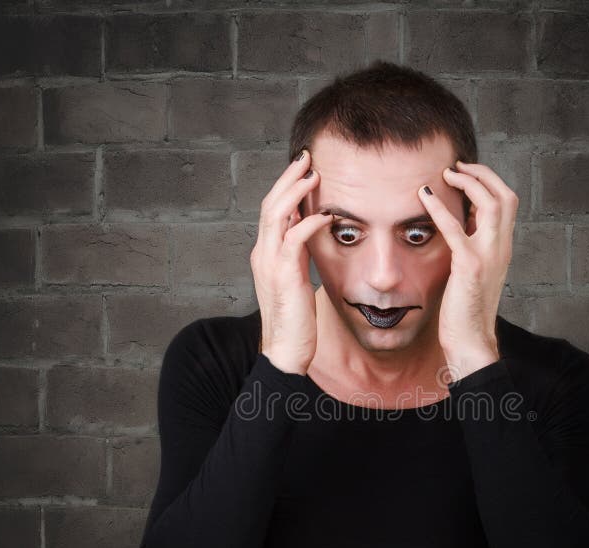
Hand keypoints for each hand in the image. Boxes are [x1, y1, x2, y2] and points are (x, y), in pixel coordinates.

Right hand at [250, 149, 333, 375]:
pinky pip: (294, 239)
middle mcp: (262, 254)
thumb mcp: (296, 280)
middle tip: (307, 158)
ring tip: (314, 174)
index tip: (302, 169)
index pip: (272, 210)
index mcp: (265, 254)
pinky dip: (309, 222)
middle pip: (270, 204)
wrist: (285, 349)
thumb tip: (310, 236)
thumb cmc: (295, 319)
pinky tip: (326, 215)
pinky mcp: (283, 276)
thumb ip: (298, 256)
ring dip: (296, 191)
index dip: (285, 187)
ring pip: (276, 215)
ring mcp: (270, 263)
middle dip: (288, 178)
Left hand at [418, 160, 518, 379]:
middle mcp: (501, 247)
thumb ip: (472, 248)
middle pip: (506, 196)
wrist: (472, 339)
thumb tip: (460, 227)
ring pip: (492, 204)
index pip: (507, 203)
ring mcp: (488, 256)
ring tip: (446, 175)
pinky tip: (424, 196)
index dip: (489, 183)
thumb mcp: (474, 272)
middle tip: (456, 168)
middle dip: (483, 174)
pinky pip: (456, 229)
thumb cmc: (467, 309)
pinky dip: (440, 208)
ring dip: (469, 183)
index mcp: (502, 248)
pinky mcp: (469, 266)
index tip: (466, 176)